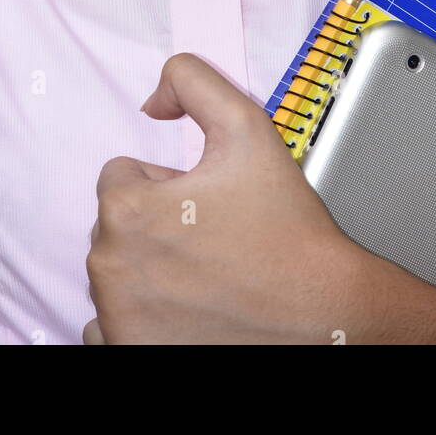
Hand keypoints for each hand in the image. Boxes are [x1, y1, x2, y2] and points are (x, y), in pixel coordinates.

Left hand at [83, 53, 435, 345]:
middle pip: (116, 225)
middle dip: (156, 226)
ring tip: (207, 277)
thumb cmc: (286, 231)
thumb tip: (152, 100)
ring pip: (117, 273)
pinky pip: (110, 327)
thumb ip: (191, 81)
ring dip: (149, 270)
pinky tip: (190, 312)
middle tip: (212, 240)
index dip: (167, 184)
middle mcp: (110, 269)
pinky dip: (143, 319)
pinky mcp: (129, 354)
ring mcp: (117, 320)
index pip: (121, 176)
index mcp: (126, 210)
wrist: (324, 315)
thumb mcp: (246, 127)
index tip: (203, 205)